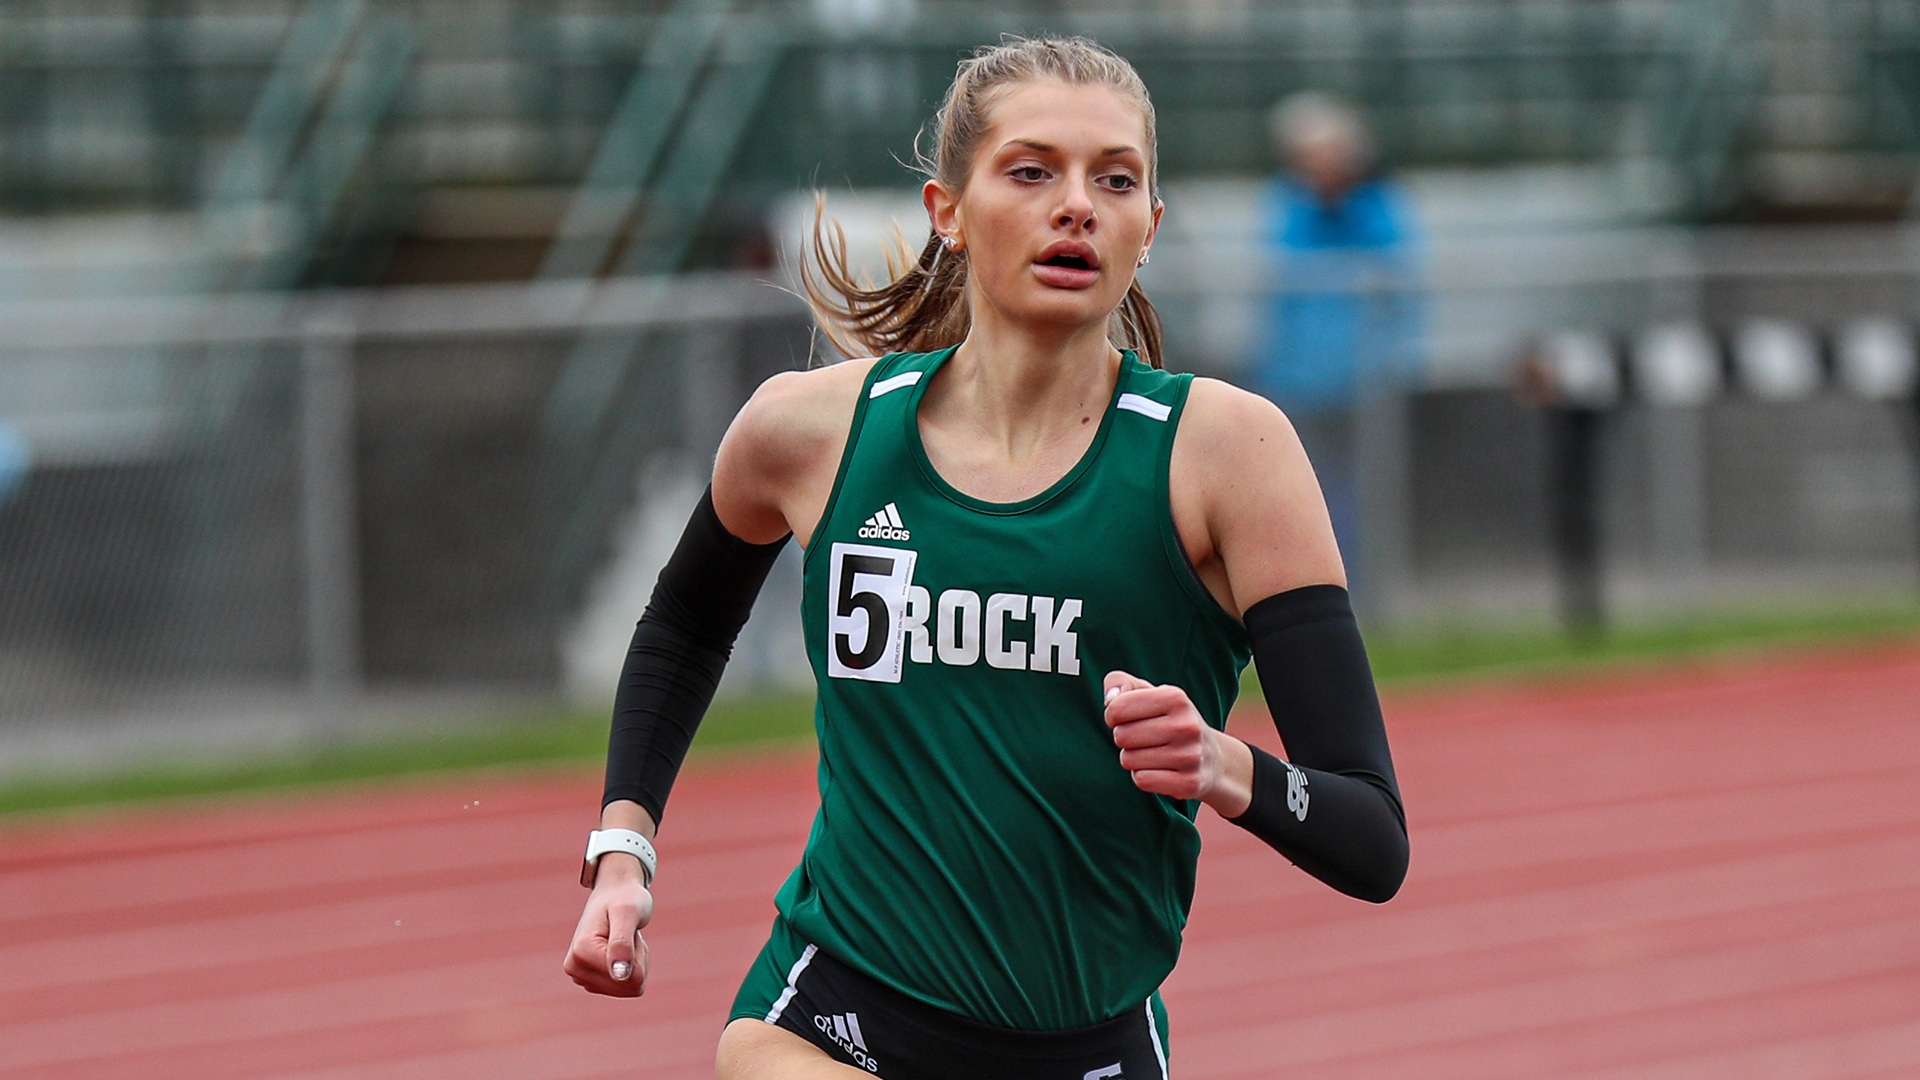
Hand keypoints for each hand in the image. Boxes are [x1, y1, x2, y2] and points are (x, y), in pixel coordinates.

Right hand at [563, 853, 652, 996]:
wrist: (614, 892)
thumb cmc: (624, 898)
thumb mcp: (628, 913)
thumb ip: (622, 943)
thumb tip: (620, 976)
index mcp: (581, 952)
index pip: (630, 978)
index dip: (637, 953)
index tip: (626, 929)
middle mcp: (575, 968)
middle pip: (628, 986)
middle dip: (636, 960)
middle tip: (627, 933)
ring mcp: (580, 977)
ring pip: (627, 987)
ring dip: (634, 962)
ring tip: (623, 938)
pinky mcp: (589, 981)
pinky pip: (624, 987)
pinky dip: (630, 967)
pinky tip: (620, 948)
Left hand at [1103, 670, 1252, 816]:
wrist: (1212, 758)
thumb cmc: (1169, 720)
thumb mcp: (1149, 693)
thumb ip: (1120, 683)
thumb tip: (1109, 700)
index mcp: (1176, 698)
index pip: (1117, 708)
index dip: (1113, 716)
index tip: (1127, 718)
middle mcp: (1187, 725)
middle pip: (1121, 736)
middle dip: (1123, 738)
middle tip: (1142, 738)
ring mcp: (1191, 755)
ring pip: (1129, 760)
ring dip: (1133, 759)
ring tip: (1152, 753)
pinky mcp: (1190, 782)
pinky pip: (1142, 780)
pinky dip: (1143, 777)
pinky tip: (1159, 770)